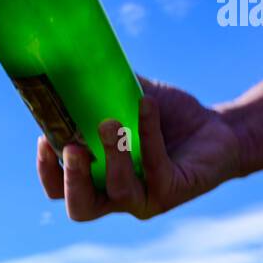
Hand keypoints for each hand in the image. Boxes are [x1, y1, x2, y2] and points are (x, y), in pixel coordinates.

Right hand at [37, 77, 246, 221]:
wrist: (218, 131)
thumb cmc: (167, 118)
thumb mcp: (128, 100)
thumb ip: (100, 89)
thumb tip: (73, 55)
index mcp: (98, 181)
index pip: (61, 191)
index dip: (48, 171)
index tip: (44, 138)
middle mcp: (118, 197)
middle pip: (81, 208)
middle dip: (72, 180)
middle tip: (72, 148)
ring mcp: (146, 199)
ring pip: (119, 190)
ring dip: (112, 155)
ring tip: (109, 122)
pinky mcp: (173, 191)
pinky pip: (155, 166)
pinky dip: (147, 133)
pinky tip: (146, 104)